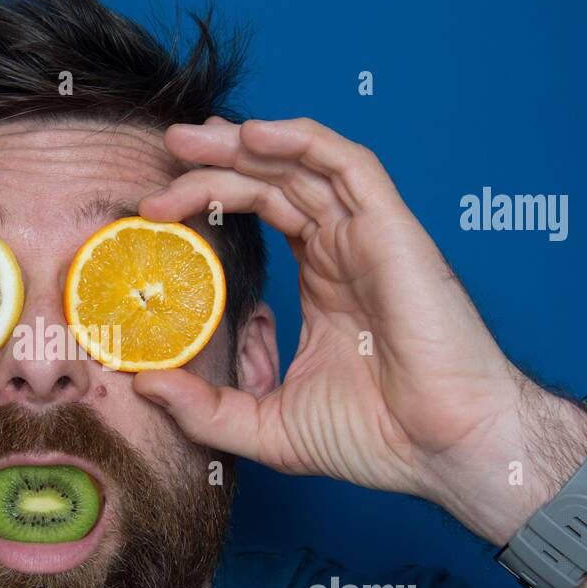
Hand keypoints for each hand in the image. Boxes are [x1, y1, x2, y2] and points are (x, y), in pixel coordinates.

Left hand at [134, 116, 555, 543]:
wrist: (444, 450)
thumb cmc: (377, 438)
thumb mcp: (265, 426)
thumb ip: (204, 408)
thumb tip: (142, 385)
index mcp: (323, 280)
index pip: (262, 213)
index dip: (211, 199)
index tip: (155, 209)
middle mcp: (344, 249)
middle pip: (273, 180)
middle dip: (216, 160)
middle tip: (163, 153)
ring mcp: (368, 237)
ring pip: (301, 164)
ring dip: (242, 144)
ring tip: (185, 141)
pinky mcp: (392, 232)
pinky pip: (349, 166)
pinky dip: (303, 141)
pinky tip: (251, 137)